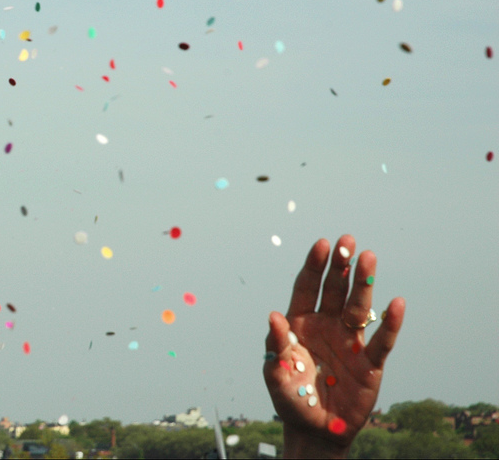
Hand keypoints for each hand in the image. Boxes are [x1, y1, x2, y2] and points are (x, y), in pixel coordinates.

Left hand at [263, 236, 404, 458]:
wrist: (314, 429)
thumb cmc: (291, 398)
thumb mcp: (276, 373)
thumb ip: (275, 345)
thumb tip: (273, 316)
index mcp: (300, 323)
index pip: (307, 287)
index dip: (315, 265)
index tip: (322, 243)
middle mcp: (326, 326)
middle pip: (335, 290)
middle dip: (341, 266)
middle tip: (348, 240)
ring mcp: (349, 342)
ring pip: (358, 307)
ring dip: (364, 284)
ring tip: (369, 257)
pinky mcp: (369, 364)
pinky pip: (381, 340)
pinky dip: (390, 323)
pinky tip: (396, 303)